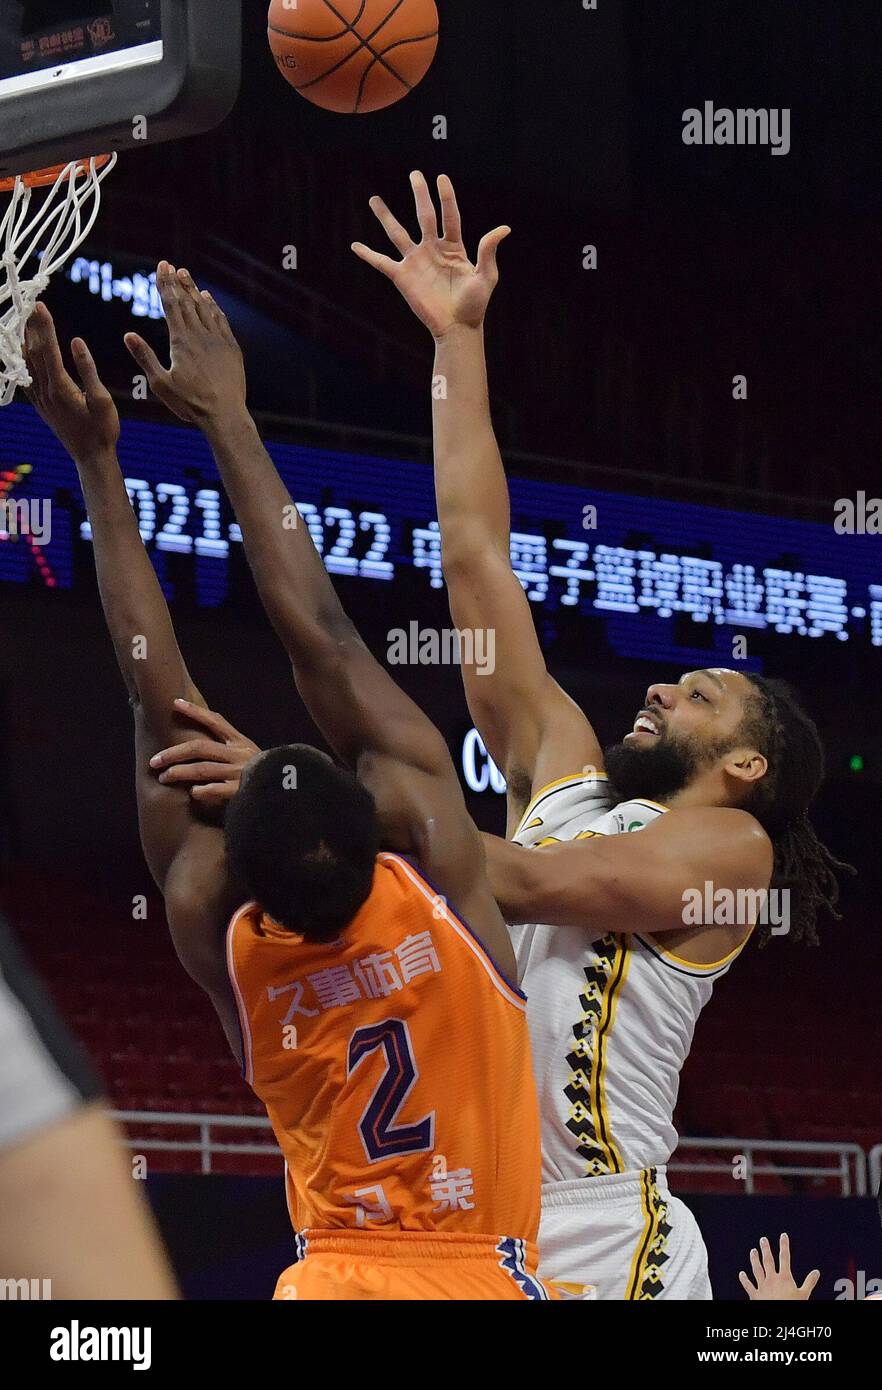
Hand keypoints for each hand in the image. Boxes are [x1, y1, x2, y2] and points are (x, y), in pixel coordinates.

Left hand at [22, 304, 119, 461]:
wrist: (91, 456)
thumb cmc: (103, 430)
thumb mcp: (101, 399)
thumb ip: (88, 369)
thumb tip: (76, 342)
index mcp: (61, 389)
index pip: (49, 349)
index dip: (45, 326)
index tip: (41, 305)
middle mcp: (46, 392)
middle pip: (35, 352)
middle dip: (33, 326)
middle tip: (30, 304)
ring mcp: (41, 399)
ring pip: (29, 362)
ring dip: (27, 339)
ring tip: (26, 320)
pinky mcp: (41, 404)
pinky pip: (27, 376)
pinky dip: (24, 359)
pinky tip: (23, 349)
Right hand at [125, 263, 246, 426]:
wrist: (225, 414)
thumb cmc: (190, 403)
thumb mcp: (161, 384)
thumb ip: (144, 357)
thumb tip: (128, 335)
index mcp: (181, 341)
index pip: (171, 305)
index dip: (165, 284)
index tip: (161, 267)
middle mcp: (200, 335)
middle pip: (187, 301)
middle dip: (177, 282)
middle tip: (171, 265)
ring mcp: (218, 340)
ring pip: (205, 308)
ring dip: (194, 290)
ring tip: (186, 275)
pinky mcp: (231, 348)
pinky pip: (221, 320)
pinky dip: (213, 306)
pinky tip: (208, 299)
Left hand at [149, 700, 259, 809]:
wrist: (285, 793)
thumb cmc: (260, 774)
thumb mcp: (247, 755)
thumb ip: (227, 748)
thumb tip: (197, 744)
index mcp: (240, 742)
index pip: (215, 721)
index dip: (195, 711)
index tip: (174, 702)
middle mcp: (239, 754)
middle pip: (200, 747)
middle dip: (174, 752)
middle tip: (155, 760)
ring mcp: (239, 772)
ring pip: (202, 769)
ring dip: (179, 772)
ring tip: (164, 777)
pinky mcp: (241, 791)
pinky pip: (215, 789)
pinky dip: (201, 790)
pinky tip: (192, 793)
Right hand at [352, 172, 509, 337]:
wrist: (457, 329)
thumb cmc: (474, 305)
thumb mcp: (486, 277)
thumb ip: (488, 251)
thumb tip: (503, 228)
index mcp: (454, 248)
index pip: (450, 216)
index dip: (446, 198)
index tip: (441, 178)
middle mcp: (433, 250)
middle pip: (424, 216)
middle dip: (419, 194)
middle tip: (414, 174)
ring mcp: (416, 262)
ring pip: (398, 233)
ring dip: (385, 216)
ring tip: (374, 199)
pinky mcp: (402, 277)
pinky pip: (382, 263)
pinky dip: (368, 254)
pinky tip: (355, 246)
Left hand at [739, 1234, 819, 1300]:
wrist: (779, 1319)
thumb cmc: (792, 1306)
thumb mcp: (804, 1295)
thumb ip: (809, 1282)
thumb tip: (816, 1272)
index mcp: (784, 1278)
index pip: (785, 1258)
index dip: (784, 1245)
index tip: (783, 1236)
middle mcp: (772, 1279)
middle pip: (768, 1260)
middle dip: (765, 1249)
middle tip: (763, 1239)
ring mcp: (762, 1286)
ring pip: (756, 1270)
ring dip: (754, 1260)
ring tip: (753, 1251)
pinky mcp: (755, 1295)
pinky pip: (748, 1286)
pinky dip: (744, 1279)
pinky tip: (741, 1274)